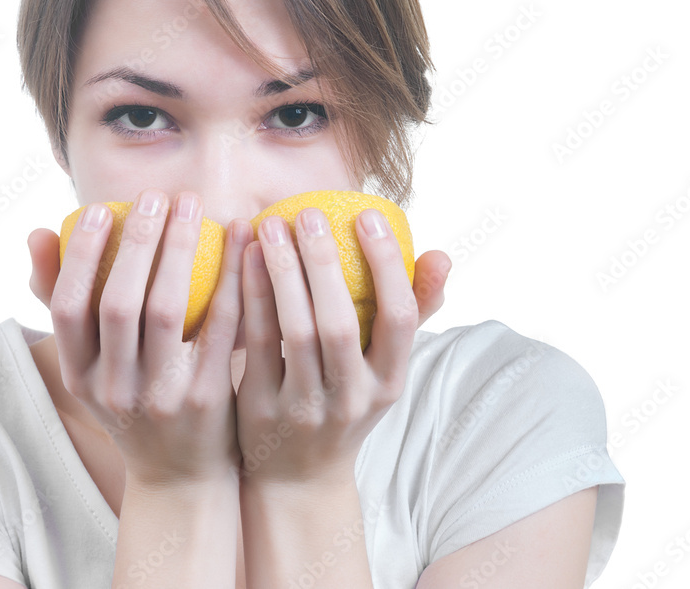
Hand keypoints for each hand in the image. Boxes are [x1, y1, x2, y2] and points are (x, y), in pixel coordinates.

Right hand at [36, 188, 251, 487]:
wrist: (181, 476)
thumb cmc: (133, 400)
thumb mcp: (91, 365)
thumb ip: (64, 300)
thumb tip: (40, 232)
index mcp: (79, 377)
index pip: (68, 309)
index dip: (81, 256)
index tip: (104, 209)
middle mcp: (113, 390)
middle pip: (120, 303)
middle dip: (138, 242)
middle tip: (158, 196)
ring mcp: (161, 398)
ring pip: (169, 311)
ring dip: (182, 250)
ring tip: (195, 206)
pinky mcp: (208, 400)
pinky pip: (220, 328)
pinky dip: (231, 279)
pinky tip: (240, 242)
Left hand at [234, 208, 449, 485]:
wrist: (297, 477)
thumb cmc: (344, 401)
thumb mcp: (383, 368)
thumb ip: (411, 311)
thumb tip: (442, 254)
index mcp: (390, 382)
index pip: (400, 319)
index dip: (388, 265)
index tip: (369, 214)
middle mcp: (353, 400)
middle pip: (341, 323)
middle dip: (325, 263)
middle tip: (308, 212)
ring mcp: (306, 409)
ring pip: (296, 333)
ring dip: (283, 273)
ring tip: (272, 226)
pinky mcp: (261, 410)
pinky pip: (256, 345)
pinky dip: (253, 298)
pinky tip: (247, 259)